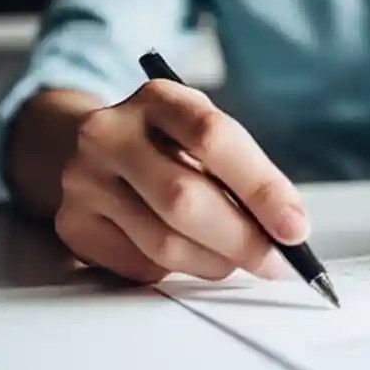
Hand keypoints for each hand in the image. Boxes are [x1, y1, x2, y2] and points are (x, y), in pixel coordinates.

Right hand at [53, 80, 306, 282]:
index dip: (261, 188)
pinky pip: (140, 265)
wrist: (97, 148)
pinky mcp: (73, 224)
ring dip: (216, 262)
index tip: (295, 228)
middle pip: (184, 198)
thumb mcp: (205, 135)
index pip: (214, 139)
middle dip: (243, 239)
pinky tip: (193, 255)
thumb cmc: (170, 144)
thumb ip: (243, 175)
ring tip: (239, 260)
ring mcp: (84, 180)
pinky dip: (180, 270)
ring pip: (164, 242)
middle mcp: (110, 133)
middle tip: (278, 263)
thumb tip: (288, 231)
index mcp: (158, 98)